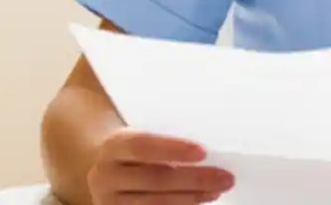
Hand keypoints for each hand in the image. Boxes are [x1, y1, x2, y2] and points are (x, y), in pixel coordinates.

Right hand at [87, 129, 233, 204]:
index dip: (172, 149)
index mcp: (112, 146)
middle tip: (225, 177)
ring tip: (217, 191)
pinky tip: (199, 202)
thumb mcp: (142, 134)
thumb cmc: (137, 147)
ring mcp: (109, 201)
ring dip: (191, 198)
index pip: (142, 146)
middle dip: (194, 180)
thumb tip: (210, 146)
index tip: (203, 152)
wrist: (106, 168)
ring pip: (154, 203)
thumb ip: (166, 138)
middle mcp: (105, 176)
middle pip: (154, 179)